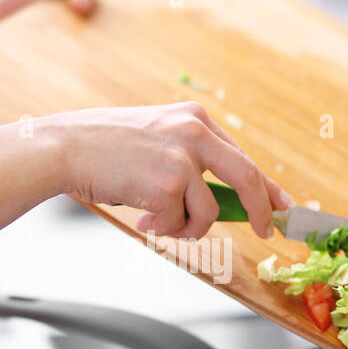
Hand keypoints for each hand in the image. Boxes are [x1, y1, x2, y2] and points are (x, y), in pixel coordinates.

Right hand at [42, 101, 291, 239]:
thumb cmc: (103, 147)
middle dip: (262, 210)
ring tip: (157, 223)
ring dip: (186, 228)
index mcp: (195, 118)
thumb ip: (190, 160)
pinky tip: (139, 217)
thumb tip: (222, 200)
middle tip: (268, 230)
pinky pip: (178, 222)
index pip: (243, 157)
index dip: (267, 186)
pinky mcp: (167, 184)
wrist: (64, 147)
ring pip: (209, 211)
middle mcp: (194, 132)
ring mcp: (182, 157)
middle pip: (248, 178)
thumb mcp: (156, 138)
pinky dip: (161, 229)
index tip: (283, 206)